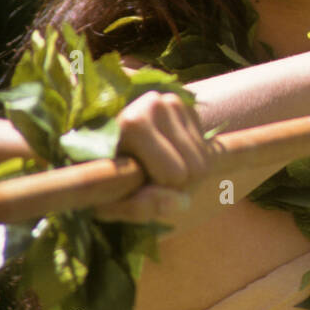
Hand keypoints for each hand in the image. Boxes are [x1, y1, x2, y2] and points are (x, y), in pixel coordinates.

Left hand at [92, 91, 211, 223]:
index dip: (160, 191)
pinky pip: (207, 150)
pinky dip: (191, 163)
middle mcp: (158, 103)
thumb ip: (142, 207)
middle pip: (196, 169)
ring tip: (157, 171)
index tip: (136, 187)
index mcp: (135, 123)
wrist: (102, 151)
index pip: (174, 174)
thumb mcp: (113, 203)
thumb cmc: (105, 181)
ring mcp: (175, 102)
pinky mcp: (187, 106)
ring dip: (187, 176)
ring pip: (205, 162)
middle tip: (150, 182)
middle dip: (178, 185)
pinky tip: (168, 159)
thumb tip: (180, 203)